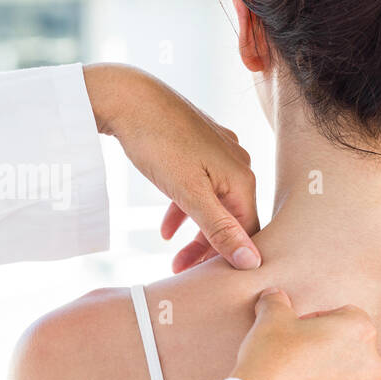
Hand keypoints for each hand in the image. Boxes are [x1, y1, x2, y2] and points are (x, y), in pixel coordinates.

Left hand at [82, 63, 260, 272]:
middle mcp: (238, 164)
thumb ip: (219, 229)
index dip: (230, 258)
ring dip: (194, 233)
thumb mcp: (188, 194)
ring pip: (214, 205)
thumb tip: (252, 262)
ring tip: (172, 257)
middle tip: (182, 272)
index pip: (248, 231)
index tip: (207, 281)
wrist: (128, 98)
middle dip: (208, 249)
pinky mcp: (199, 147)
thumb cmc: (158, 144)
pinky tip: (165, 228)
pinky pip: (199, 188)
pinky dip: (184, 210)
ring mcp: (219, 153)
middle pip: (232, 219)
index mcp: (242, 178)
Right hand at [232, 288, 380, 379]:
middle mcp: (374, 365)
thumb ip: (277, 302)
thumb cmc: (270, 359)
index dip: (322, 322)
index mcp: (359, 330)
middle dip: (332, 354)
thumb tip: (274, 296)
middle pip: (355, 352)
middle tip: (299, 361)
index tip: (299, 333)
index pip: (348, 317)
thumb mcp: (269, 318)